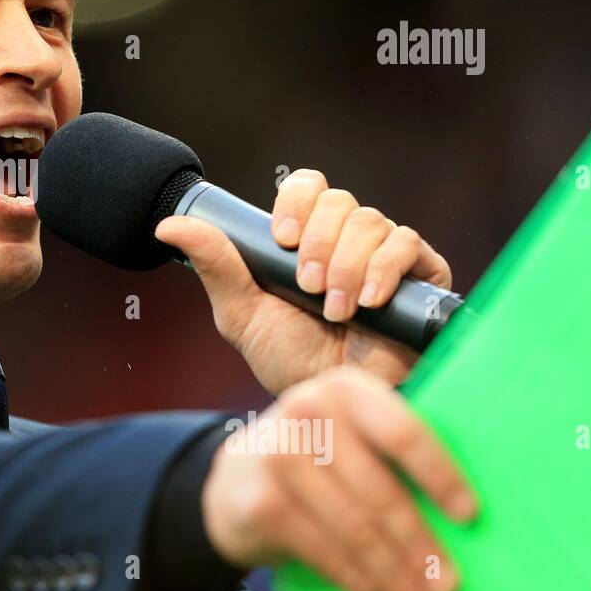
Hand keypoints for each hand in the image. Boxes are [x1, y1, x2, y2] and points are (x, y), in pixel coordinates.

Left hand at [154, 168, 451, 394]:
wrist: (338, 403)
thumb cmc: (290, 361)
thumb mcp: (242, 313)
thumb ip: (214, 265)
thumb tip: (167, 226)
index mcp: (307, 239)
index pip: (308, 187)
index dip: (296, 201)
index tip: (281, 238)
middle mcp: (348, 240)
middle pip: (340, 201)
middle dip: (318, 242)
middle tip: (306, 286)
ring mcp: (386, 255)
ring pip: (371, 222)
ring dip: (346, 264)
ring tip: (335, 309)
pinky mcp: (423, 275)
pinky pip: (408, 245)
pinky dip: (384, 268)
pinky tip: (369, 301)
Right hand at [201, 365, 476, 590]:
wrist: (237, 476)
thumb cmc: (318, 456)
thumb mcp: (350, 432)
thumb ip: (394, 448)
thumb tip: (465, 510)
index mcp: (345, 389)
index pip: (401, 431)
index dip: (439, 475)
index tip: (469, 516)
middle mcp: (307, 412)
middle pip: (379, 490)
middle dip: (420, 544)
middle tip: (450, 583)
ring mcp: (279, 456)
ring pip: (355, 528)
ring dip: (395, 576)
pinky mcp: (263, 503)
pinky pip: (325, 551)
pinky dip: (360, 582)